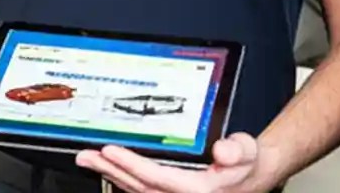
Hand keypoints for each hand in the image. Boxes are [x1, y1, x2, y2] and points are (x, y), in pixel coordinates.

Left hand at [76, 133, 265, 192]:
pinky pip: (141, 191)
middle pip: (138, 186)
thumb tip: (223, 151)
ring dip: (111, 174)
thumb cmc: (245, 165)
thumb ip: (237, 150)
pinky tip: (109, 170)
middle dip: (110, 169)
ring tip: (89, 159)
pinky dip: (122, 180)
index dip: (131, 164)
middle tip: (87, 156)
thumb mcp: (247, 151)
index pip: (157, 177)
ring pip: (135, 190)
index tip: (110, 150)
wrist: (252, 178)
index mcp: (197, 191)